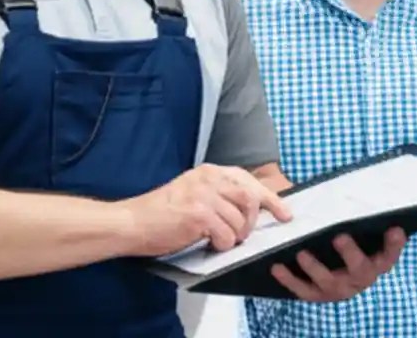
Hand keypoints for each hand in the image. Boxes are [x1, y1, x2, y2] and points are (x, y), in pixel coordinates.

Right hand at [120, 164, 292, 256]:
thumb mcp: (193, 193)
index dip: (271, 198)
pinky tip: (208, 244)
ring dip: (234, 237)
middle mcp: (208, 178)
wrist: (131, 222)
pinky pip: (226, 235)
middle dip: (252, 222)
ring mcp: (203, 195)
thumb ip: (219, 196)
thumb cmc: (161, 214)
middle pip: (251, 199)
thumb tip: (249, 211)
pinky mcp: (198, 214)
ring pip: (240, 221)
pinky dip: (222, 245)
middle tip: (241, 235)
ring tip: (219, 241)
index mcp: (209, 172)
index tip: (285, 213)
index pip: (249, 181)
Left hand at [271, 227, 405, 301]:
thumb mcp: (362, 234)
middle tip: (339, 237)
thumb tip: (363, 187)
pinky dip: (289, 279)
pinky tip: (277, 266)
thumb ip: (363, 220)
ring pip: (329, 282)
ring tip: (301, 254)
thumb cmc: (353, 245)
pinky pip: (303, 290)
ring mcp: (340, 290)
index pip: (390, 254)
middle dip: (350, 254)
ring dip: (315, 268)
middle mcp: (361, 279)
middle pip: (360, 269)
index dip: (394, 244)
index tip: (395, 229)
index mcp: (377, 263)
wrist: (340, 276)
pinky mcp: (319, 296)